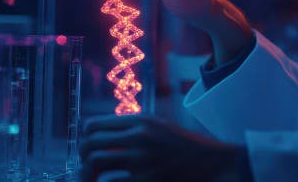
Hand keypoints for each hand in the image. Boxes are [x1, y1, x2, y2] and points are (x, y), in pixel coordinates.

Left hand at [79, 114, 245, 181]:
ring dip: (87, 175)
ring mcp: (140, 160)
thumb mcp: (162, 129)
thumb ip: (135, 129)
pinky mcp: (144, 180)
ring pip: (94, 163)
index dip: (85, 139)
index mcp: (142, 121)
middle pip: (90, 143)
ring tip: (91, 181)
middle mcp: (138, 136)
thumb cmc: (188, 149)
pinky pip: (109, 181)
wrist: (216, 165)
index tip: (87, 149)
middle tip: (85, 169)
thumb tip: (103, 136)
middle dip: (82, 158)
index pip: (95, 124)